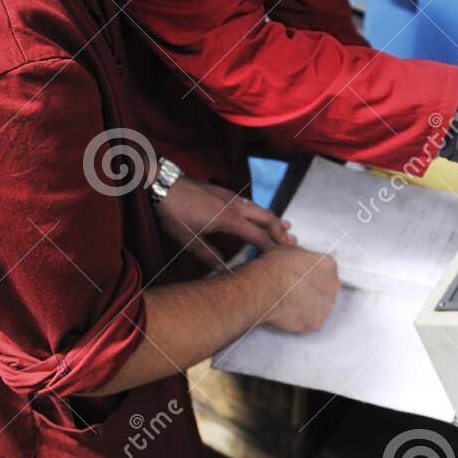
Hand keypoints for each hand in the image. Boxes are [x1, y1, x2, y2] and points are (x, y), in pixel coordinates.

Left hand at [155, 176, 294, 270]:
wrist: (164, 184)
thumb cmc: (174, 213)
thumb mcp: (188, 240)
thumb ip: (208, 256)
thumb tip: (223, 272)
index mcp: (229, 219)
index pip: (259, 236)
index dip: (273, 248)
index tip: (284, 260)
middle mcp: (236, 206)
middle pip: (268, 218)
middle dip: (281, 232)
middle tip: (293, 245)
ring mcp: (231, 197)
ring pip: (261, 209)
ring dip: (274, 221)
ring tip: (287, 230)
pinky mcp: (225, 192)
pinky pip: (251, 203)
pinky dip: (262, 213)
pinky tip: (261, 216)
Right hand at [253, 246, 338, 333]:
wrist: (264, 290)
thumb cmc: (273, 270)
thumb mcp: (285, 248)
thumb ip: (297, 251)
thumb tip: (293, 250)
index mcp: (327, 264)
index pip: (326, 268)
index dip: (312, 271)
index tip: (303, 274)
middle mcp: (332, 285)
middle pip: (327, 287)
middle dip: (313, 288)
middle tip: (297, 288)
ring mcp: (325, 305)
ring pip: (320, 305)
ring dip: (309, 304)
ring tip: (292, 301)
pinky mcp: (316, 322)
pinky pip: (312, 321)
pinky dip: (302, 318)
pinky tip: (290, 312)